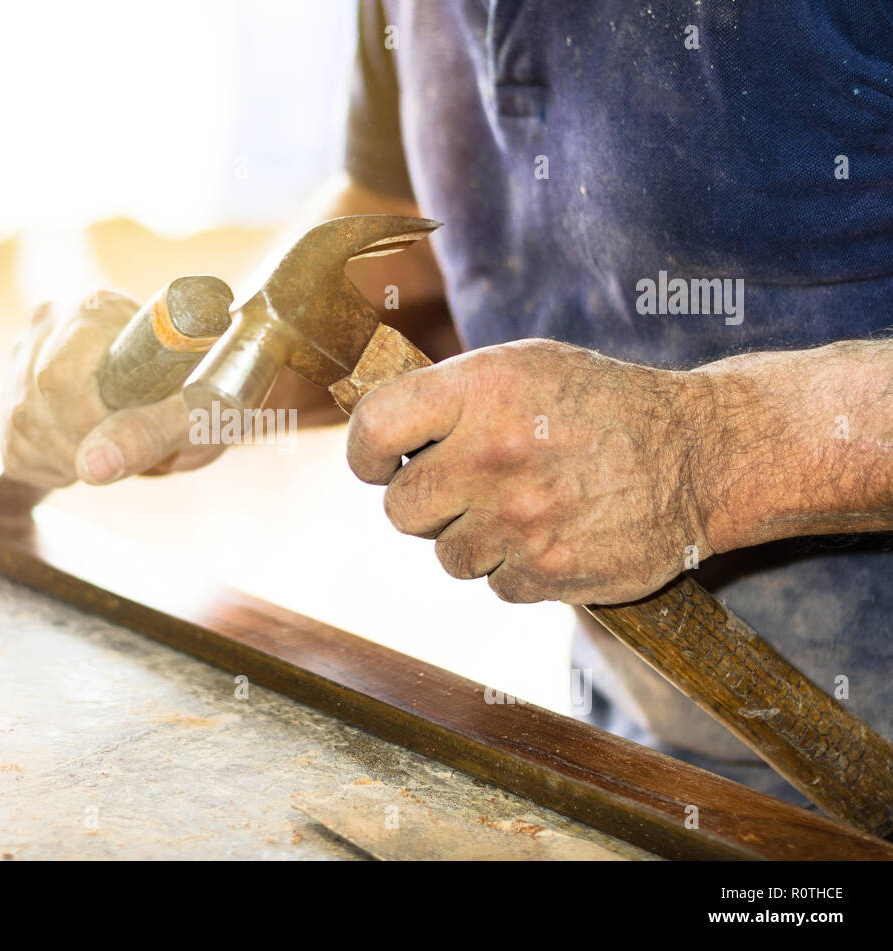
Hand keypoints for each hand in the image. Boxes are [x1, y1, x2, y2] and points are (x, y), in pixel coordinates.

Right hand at [0, 290, 222, 488]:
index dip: (87, 423)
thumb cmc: (199, 391)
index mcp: (97, 309)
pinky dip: (55, 467)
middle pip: (32, 406)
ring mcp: (23, 354)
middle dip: (79, 447)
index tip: (124, 437)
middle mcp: (50, 323)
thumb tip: (94, 464)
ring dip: (70, 460)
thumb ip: (151, 431)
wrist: (181, 383)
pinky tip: (91, 448)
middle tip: (125, 450)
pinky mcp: (10, 390)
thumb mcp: (195, 410)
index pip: (59, 376)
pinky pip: (15, 449)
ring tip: (113, 446)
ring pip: (20, 431)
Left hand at [345, 338, 712, 604]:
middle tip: (466, 488)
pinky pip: (493, 584)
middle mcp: (493, 453)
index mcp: (482, 389)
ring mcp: (520, 518)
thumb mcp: (524, 368)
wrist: (699, 455)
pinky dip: (516, 568)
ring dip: (474, 539)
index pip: (373, 427)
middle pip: (399, 508)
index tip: (378, 464)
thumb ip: (447, 398)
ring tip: (525, 506)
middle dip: (425, 504)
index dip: (364, 454)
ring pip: (445, 555)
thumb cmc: (598, 407)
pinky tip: (554, 533)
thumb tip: (371, 438)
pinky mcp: (547, 571)